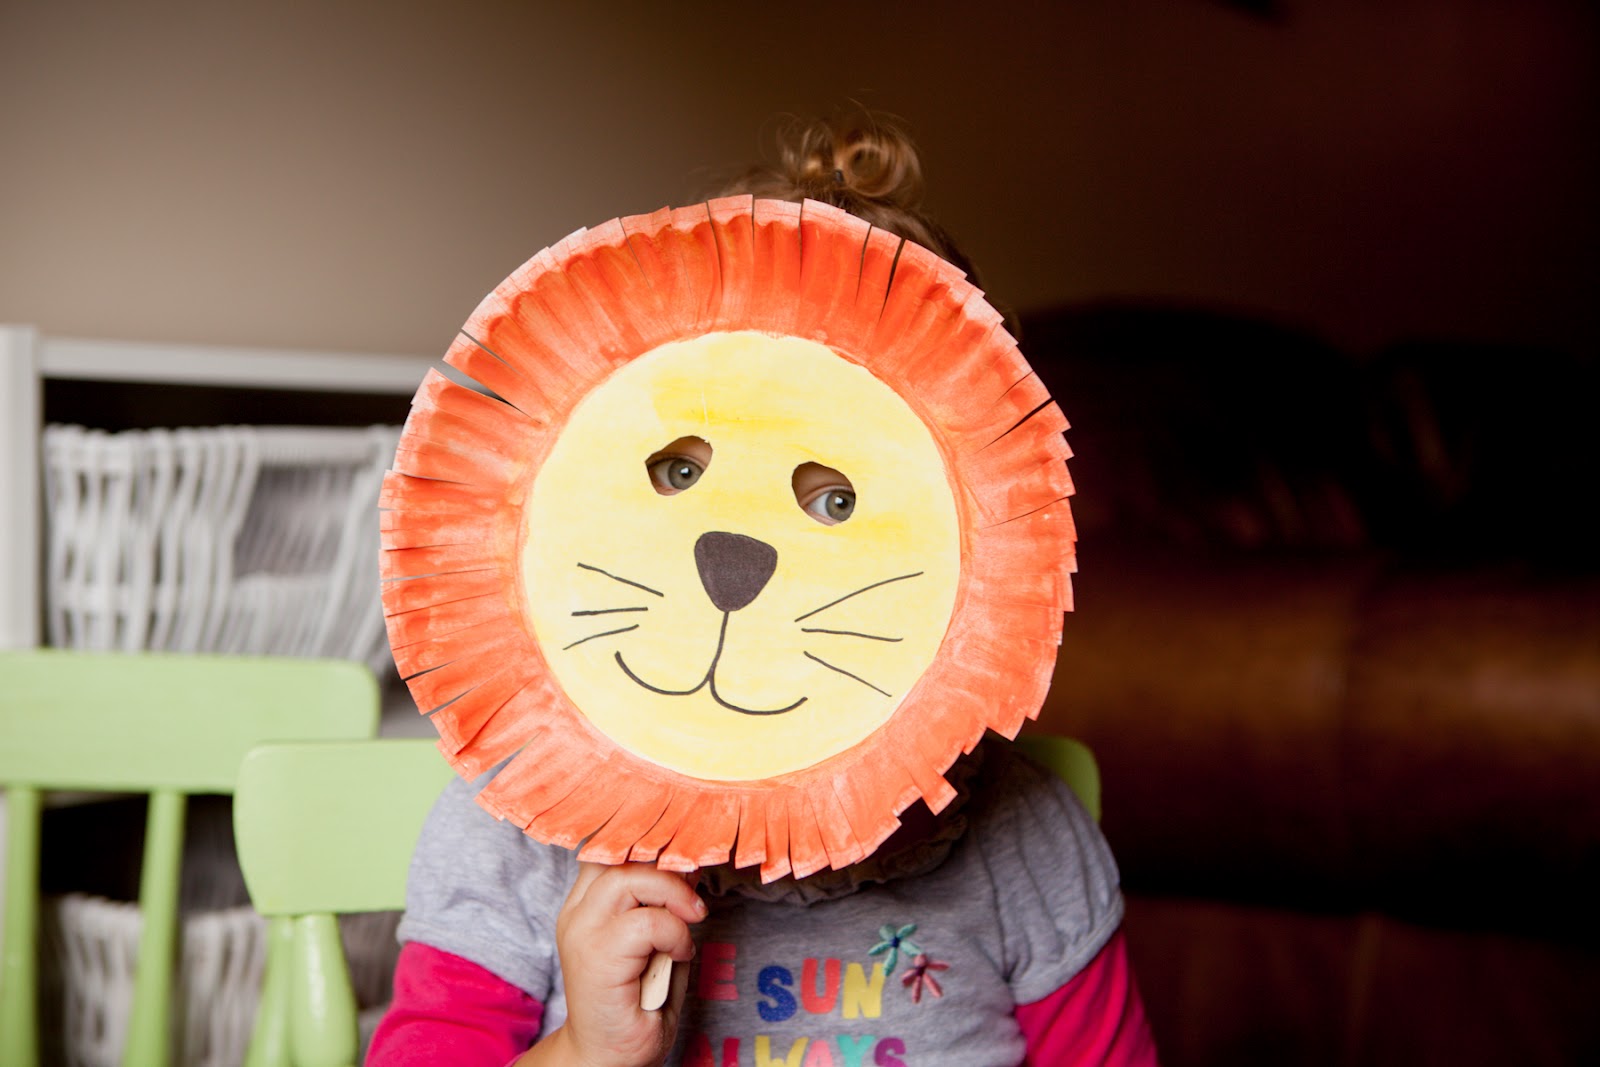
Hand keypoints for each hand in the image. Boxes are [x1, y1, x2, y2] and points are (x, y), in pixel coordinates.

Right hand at [539, 861, 705, 1066]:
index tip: (687, 857)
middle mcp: (579, 912)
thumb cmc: (637, 1003)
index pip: (611, 846)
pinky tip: (679, 954)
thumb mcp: (656, 942)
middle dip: (669, 866)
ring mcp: (583, 931)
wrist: (609, 1057)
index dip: (651, 842)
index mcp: (588, 903)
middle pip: (621, 853)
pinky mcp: (596, 956)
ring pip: (630, 877)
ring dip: (673, 895)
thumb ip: (665, 905)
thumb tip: (690, 865)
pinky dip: (675, 933)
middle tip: (695, 898)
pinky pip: (648, 922)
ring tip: (691, 920)